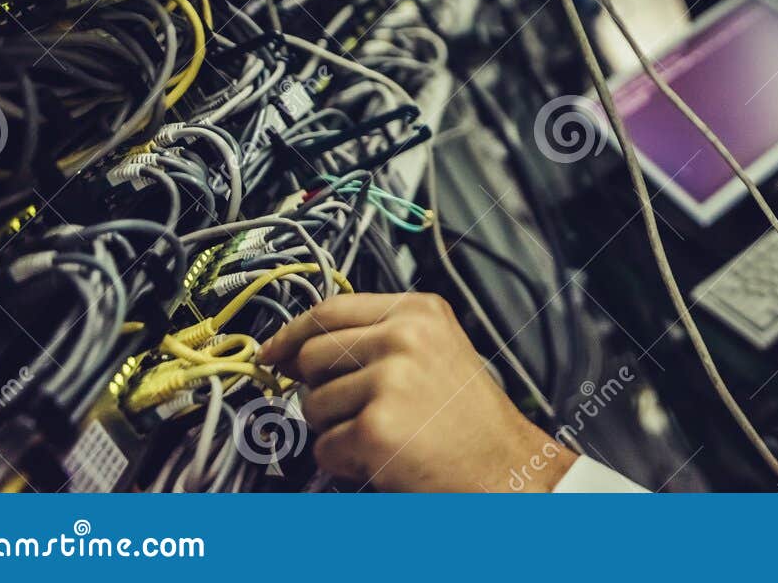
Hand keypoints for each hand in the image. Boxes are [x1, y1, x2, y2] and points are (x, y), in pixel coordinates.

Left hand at [259, 292, 572, 491]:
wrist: (505, 468)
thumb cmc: (470, 421)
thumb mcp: (435, 351)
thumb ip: (378, 337)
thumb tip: (300, 349)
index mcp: (418, 312)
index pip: (330, 308)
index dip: (292, 334)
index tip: (272, 352)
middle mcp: (404, 337)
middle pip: (311, 355)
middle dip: (319, 390)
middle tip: (358, 410)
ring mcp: (390, 380)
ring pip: (312, 405)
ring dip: (335, 429)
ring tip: (385, 433)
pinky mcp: (376, 427)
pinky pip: (325, 448)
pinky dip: (346, 463)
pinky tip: (385, 457)